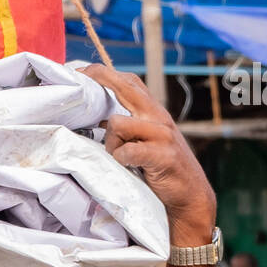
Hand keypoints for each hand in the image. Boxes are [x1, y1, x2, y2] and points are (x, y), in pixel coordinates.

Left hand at [80, 66, 215, 244]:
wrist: (189, 194)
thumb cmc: (159, 167)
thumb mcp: (142, 140)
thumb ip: (126, 125)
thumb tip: (93, 116)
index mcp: (151, 111)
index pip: (128, 80)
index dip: (102, 73)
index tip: (78, 72)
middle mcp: (157, 116)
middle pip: (125, 87)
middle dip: (99, 80)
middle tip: (77, 82)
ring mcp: (162, 134)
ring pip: (117, 123)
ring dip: (110, 142)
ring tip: (117, 156)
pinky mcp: (163, 155)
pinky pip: (129, 151)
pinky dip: (122, 159)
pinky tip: (126, 166)